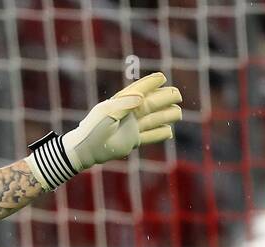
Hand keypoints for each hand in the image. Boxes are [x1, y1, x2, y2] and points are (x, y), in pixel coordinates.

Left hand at [63, 72, 182, 171]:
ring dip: (166, 116)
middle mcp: (129, 113)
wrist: (85, 150)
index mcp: (122, 103)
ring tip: (178, 114)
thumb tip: (142, 97)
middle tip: (177, 95)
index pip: (139, 90)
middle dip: (165, 99)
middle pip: (151, 104)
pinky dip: (159, 135)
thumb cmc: (94, 129)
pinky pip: (149, 136)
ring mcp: (131, 127)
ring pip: (153, 119)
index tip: (162, 77)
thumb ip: (125, 104)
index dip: (150, 83)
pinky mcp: (132, 140)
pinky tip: (169, 132)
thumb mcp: (108, 113)